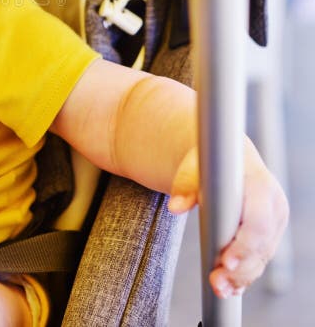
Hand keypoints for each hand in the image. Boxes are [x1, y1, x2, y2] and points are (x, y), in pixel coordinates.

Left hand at [168, 143, 288, 297]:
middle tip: (216, 282)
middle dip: (240, 268)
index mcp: (261, 186)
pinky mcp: (268, 236)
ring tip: (219, 289)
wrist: (226, 160)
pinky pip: (259, 259)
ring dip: (241, 277)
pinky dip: (244, 275)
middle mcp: (274, 206)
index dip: (243, 244)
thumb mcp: (195, 169)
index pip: (258, 221)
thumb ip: (185, 187)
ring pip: (262, 257)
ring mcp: (274, 223)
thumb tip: (175, 207)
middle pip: (262, 245)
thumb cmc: (209, 163)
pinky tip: (230, 288)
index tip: (224, 261)